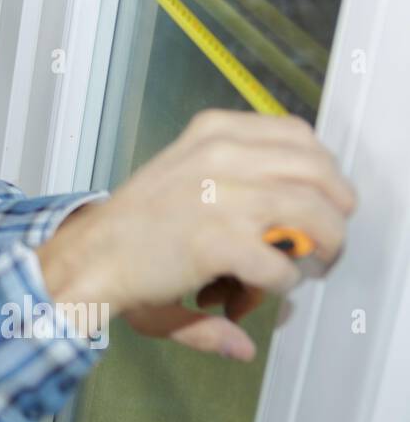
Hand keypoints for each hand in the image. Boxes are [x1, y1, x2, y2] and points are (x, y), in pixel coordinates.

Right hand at [36, 110, 354, 357]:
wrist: (88, 257)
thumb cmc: (132, 226)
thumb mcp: (185, 174)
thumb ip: (241, 181)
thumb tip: (286, 219)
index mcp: (213, 132)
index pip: (300, 136)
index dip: (322, 172)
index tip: (319, 198)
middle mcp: (222, 155)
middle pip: (320, 174)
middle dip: (333, 214)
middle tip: (320, 242)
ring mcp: (223, 196)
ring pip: (316, 218)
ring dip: (318, 251)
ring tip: (294, 270)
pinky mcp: (219, 241)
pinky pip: (282, 266)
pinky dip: (278, 286)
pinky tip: (252, 289)